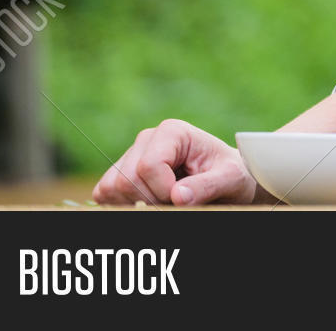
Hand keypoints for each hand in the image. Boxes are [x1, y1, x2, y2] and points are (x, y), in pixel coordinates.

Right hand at [91, 119, 261, 206]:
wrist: (226, 178)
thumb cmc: (231, 174)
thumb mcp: (230, 179)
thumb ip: (207, 186)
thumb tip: (178, 196)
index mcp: (172, 132)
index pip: (148, 167)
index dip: (164, 190)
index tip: (185, 196)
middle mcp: (147, 139)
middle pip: (126, 179)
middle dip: (151, 199)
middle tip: (176, 201)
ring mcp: (131, 155)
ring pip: (111, 188)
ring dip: (137, 203)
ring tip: (165, 200)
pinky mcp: (121, 172)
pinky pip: (104, 193)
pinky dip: (123, 205)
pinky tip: (150, 202)